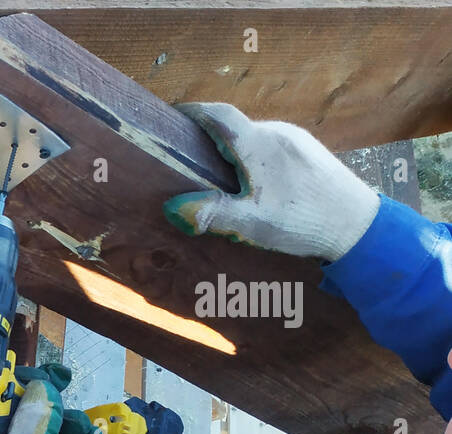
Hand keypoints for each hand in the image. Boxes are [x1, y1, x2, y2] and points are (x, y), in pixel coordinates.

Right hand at [163, 102, 379, 261]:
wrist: (358, 224)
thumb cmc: (304, 221)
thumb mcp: (252, 223)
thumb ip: (211, 213)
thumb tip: (172, 208)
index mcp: (260, 144)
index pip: (219, 114)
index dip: (193, 112)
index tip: (172, 115)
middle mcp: (278, 132)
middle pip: (234, 127)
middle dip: (208, 140)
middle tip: (187, 162)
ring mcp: (296, 139)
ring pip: (252, 138)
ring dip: (231, 153)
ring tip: (219, 181)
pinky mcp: (308, 150)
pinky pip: (270, 147)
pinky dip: (252, 159)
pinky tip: (253, 186)